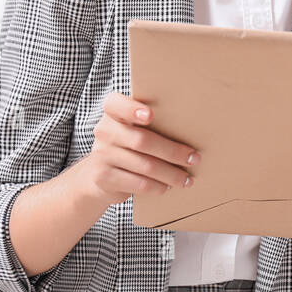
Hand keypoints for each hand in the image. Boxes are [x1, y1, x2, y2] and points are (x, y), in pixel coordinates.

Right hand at [72, 92, 198, 207]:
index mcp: (112, 112)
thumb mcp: (132, 129)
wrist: (97, 175)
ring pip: (145, 165)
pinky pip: (138, 183)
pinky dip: (158, 186)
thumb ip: (151, 123)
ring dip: (171, 174)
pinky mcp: (103, 177)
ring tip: (187, 178)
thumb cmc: (128, 145)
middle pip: (142, 140)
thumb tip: (193, 129)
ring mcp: (101, 155)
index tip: (150, 116)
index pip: (116, 104)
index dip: (131, 109)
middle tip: (194, 159)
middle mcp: (104, 131)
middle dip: (173, 151)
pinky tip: (168, 187)